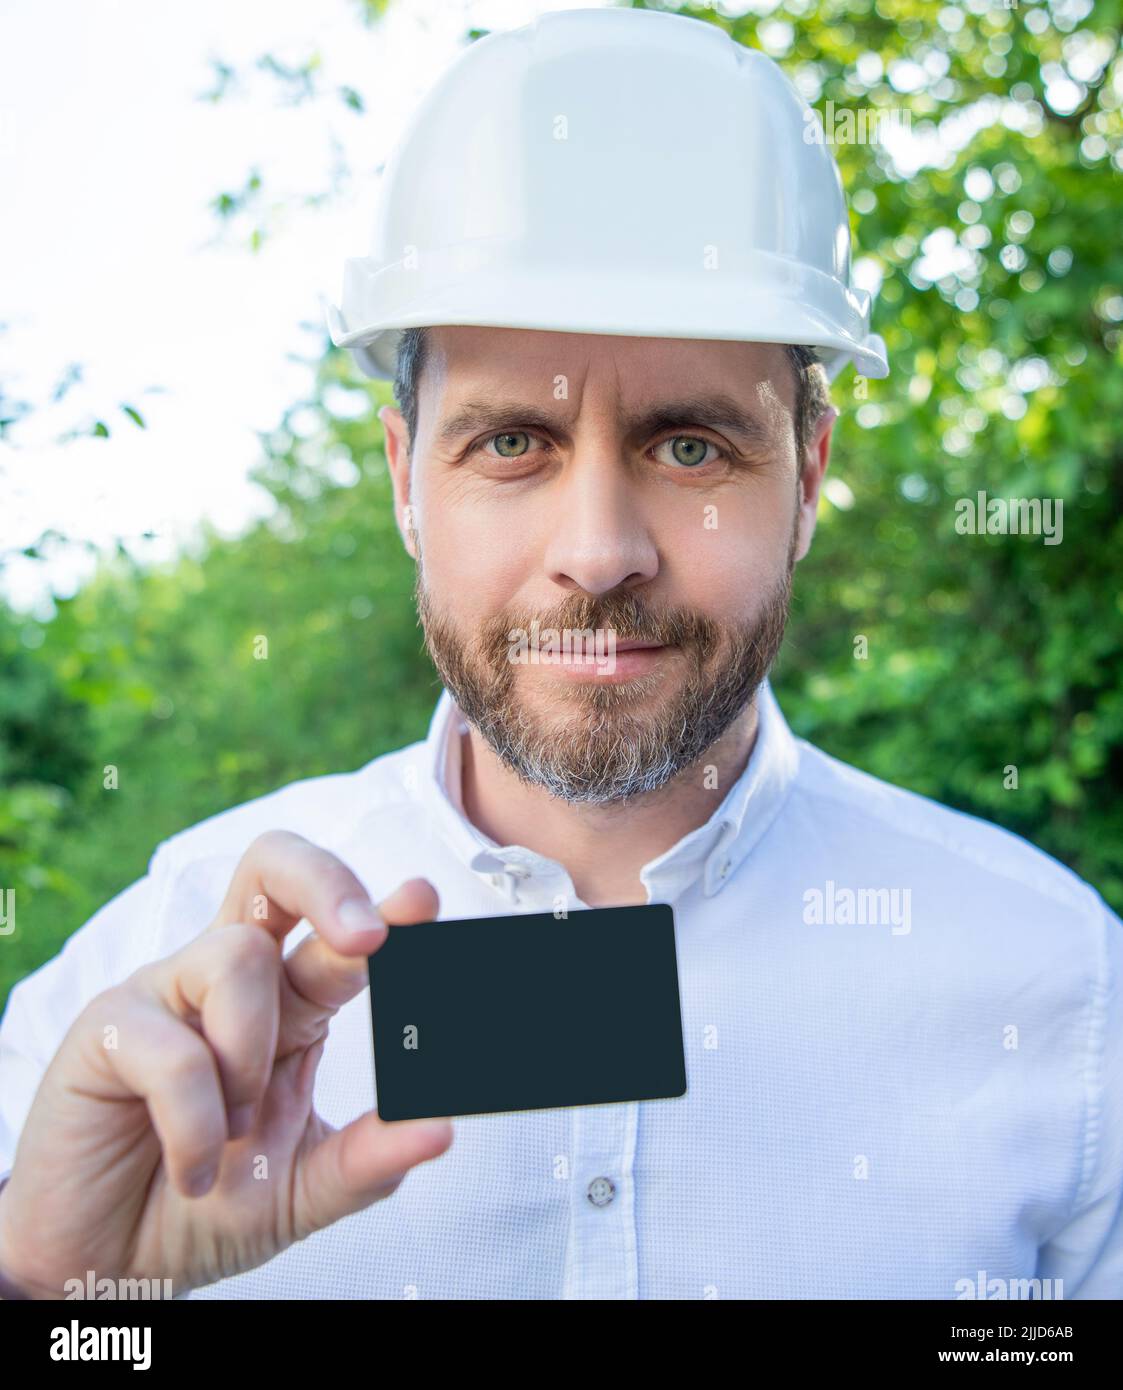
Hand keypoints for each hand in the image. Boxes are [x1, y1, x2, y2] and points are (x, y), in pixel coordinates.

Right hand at [0, 830, 451, 1297]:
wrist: (112, 1261)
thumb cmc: (209, 1206)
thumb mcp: (303, 1190)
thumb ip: (369, 1160)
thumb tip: (440, 1129)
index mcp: (291, 1003)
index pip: (338, 933)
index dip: (385, 911)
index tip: (423, 899)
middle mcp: (231, 982)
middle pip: (275, 867)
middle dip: (327, 882)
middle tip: (366, 938)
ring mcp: (168, 994)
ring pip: (236, 958)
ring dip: (252, 1054)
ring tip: (239, 1131)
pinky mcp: (107, 1028)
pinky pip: (173, 1049)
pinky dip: (198, 1123)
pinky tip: (194, 1169)